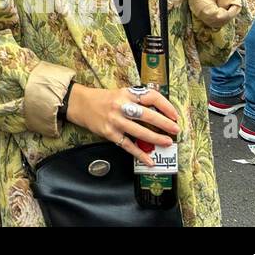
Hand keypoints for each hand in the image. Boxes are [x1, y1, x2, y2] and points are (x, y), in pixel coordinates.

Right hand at [65, 84, 179, 166]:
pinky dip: (139, 154)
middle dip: (164, 123)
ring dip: (155, 138)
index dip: (165, 105)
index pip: (150, 96)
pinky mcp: (109, 133)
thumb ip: (137, 100)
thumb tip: (159, 111)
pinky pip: (128, 145)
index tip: (174, 114)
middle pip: (147, 114)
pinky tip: (149, 160)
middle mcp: (121, 106)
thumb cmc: (102, 99)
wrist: (79, 104)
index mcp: (126, 93)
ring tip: (167, 142)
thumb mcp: (120, 93)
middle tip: (175, 129)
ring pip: (139, 131)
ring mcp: (115, 121)